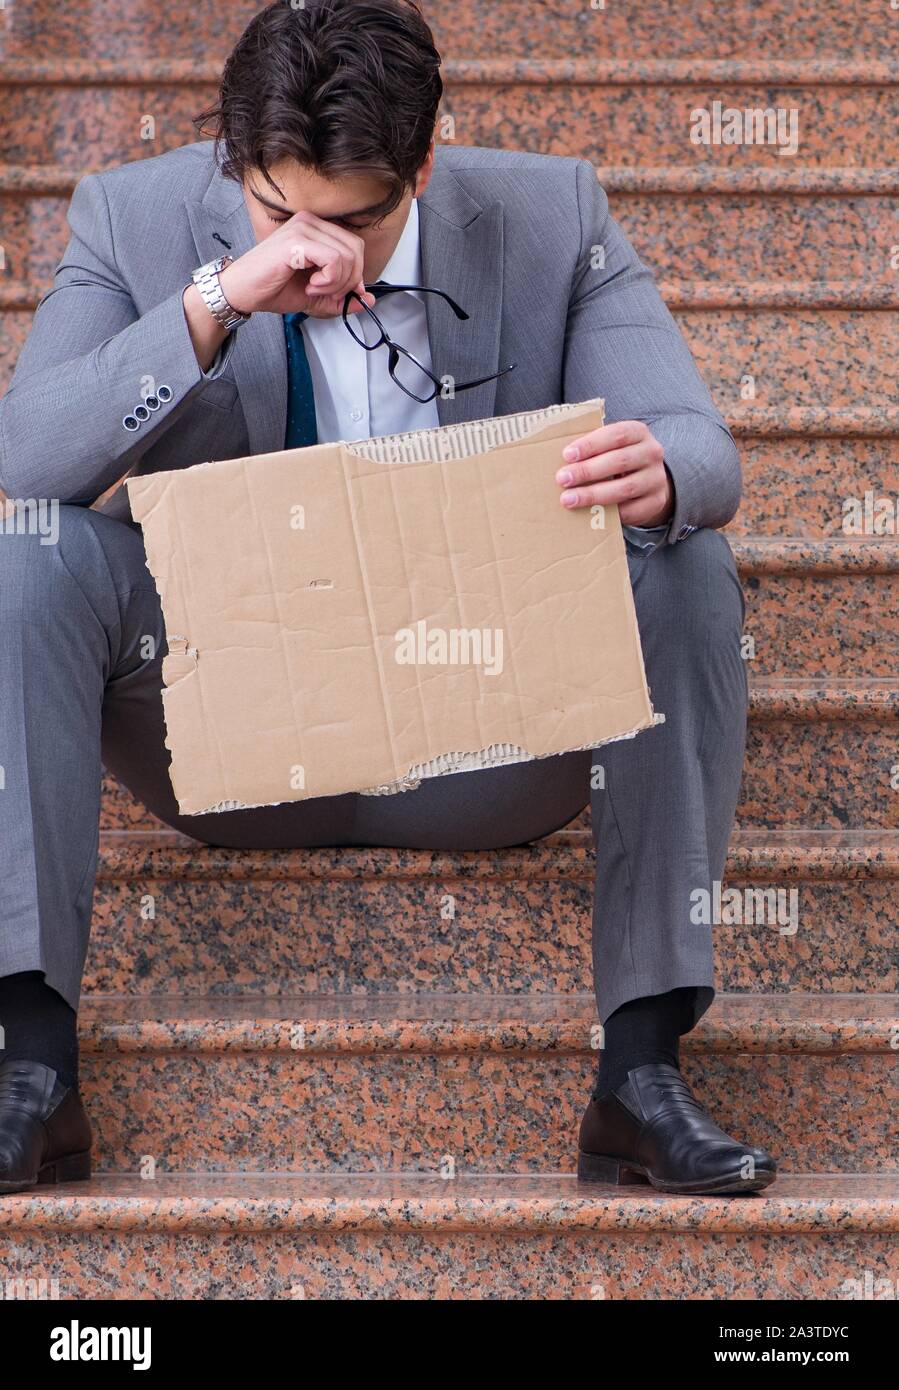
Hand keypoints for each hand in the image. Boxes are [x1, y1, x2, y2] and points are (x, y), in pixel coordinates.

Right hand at [219, 210, 375, 319]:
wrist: (243, 291)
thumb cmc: (272, 287)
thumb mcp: (317, 297)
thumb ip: (343, 298)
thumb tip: (368, 299)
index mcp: (316, 229)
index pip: (355, 245)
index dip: (355, 274)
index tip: (340, 292)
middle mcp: (310, 222)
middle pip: (356, 249)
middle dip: (348, 280)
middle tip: (327, 292)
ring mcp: (303, 228)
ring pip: (347, 256)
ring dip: (336, 282)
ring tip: (315, 289)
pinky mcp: (297, 240)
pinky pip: (334, 259)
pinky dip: (329, 280)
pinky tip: (311, 285)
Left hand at [555, 420, 673, 526]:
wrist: (648, 481)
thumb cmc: (617, 459)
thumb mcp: (609, 447)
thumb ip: (591, 448)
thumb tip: (556, 456)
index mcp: (638, 432)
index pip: (616, 435)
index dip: (591, 444)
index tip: (567, 455)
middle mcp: (652, 453)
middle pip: (620, 461)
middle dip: (587, 471)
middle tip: (562, 479)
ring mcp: (656, 478)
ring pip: (625, 488)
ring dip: (593, 495)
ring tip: (568, 499)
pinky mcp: (656, 502)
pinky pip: (631, 510)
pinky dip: (609, 513)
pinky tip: (591, 514)